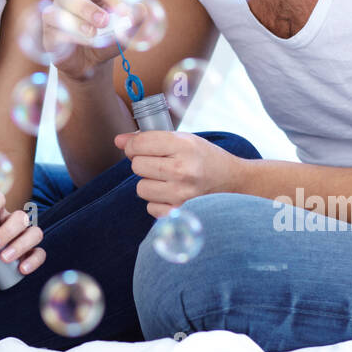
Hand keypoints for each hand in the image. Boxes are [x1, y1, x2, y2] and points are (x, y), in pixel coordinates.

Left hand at [0, 189, 45, 289]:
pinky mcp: (30, 255)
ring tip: (4, 258)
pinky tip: (22, 269)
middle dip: (6, 231)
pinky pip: (39, 253)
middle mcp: (11, 222)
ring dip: (20, 244)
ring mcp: (23, 238)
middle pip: (20, 217)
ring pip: (34, 232)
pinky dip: (33, 260)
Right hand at [45, 0, 157, 82]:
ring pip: (58, 12)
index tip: (127, 13)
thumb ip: (134, 23)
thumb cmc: (107, 40)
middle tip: (104, 21)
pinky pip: (52, 31)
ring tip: (93, 35)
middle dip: (88, 7)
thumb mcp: (124, 34)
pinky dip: (65, 37)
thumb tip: (144, 12)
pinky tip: (76, 44)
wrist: (90, 64)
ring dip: (76, 23)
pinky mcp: (47, 32)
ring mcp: (55, 13)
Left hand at [115, 130, 247, 216]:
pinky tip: (172, 194)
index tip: (138, 148)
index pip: (139, 144)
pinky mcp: (181, 212)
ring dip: (149, 184)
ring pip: (141, 188)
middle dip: (142, 163)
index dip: (132, 146)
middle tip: (158, 164)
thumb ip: (150, 138)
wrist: (233, 182)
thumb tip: (118, 141)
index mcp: (184, 146)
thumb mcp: (183, 140)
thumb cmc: (204, 158)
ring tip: (166, 180)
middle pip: (137, 166)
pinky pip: (150, 207)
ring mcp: (182, 194)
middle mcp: (183, 170)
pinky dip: (157, 202)